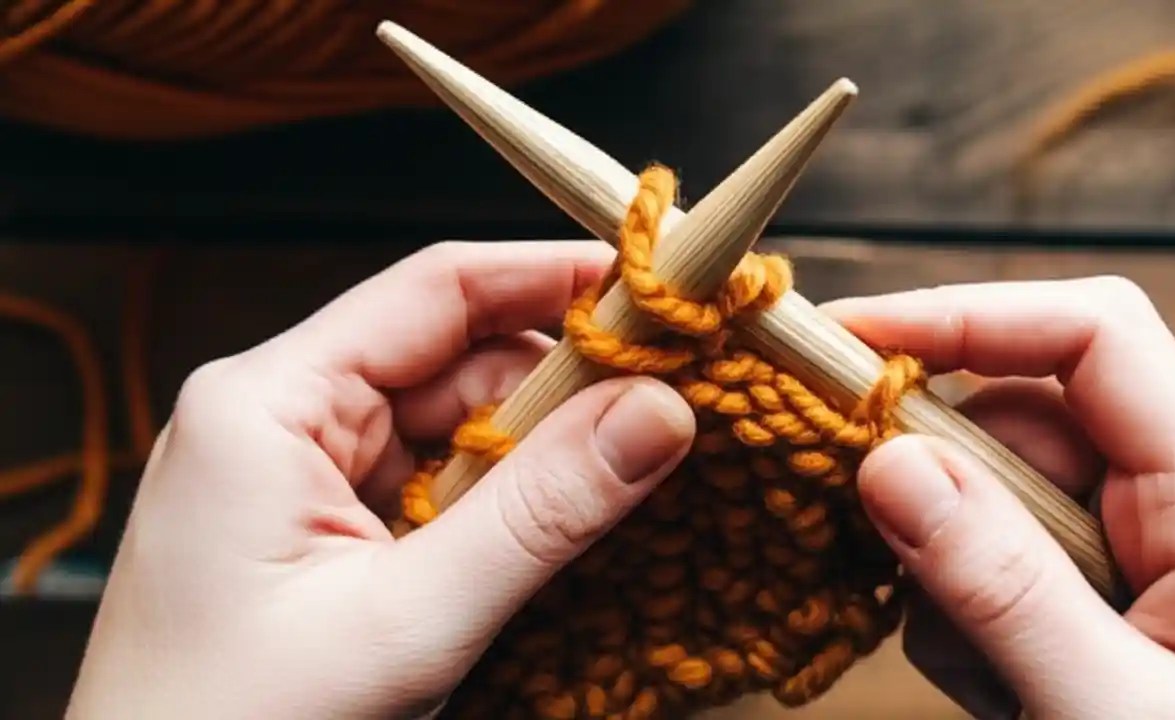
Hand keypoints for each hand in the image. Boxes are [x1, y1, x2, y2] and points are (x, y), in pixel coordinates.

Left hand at [66, 241, 695, 719]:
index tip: (649, 284)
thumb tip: (657, 415)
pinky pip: (428, 486)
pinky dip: (493, 504)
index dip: (550, 276)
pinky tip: (546, 530)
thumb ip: (540, 514)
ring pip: (449, 427)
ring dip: (530, 454)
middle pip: (451, 359)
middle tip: (665, 408)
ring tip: (613, 486)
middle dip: (558, 385)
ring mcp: (295, 476)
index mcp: (263, 403)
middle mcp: (276, 418)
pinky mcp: (317, 530)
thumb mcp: (406, 622)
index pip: (434, 292)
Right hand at [824, 276, 1174, 718]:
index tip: (844, 344)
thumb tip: (886, 465)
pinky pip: (1008, 561)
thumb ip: (1002, 593)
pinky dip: (969, 615)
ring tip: (995, 684)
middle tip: (878, 563)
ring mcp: (1148, 552)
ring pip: (999, 498)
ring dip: (954, 577)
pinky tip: (1005, 690)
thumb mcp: (1114, 718)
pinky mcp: (1114, 598)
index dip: (966, 318)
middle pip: (1023, 421)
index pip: (1093, 339)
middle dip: (940, 488)